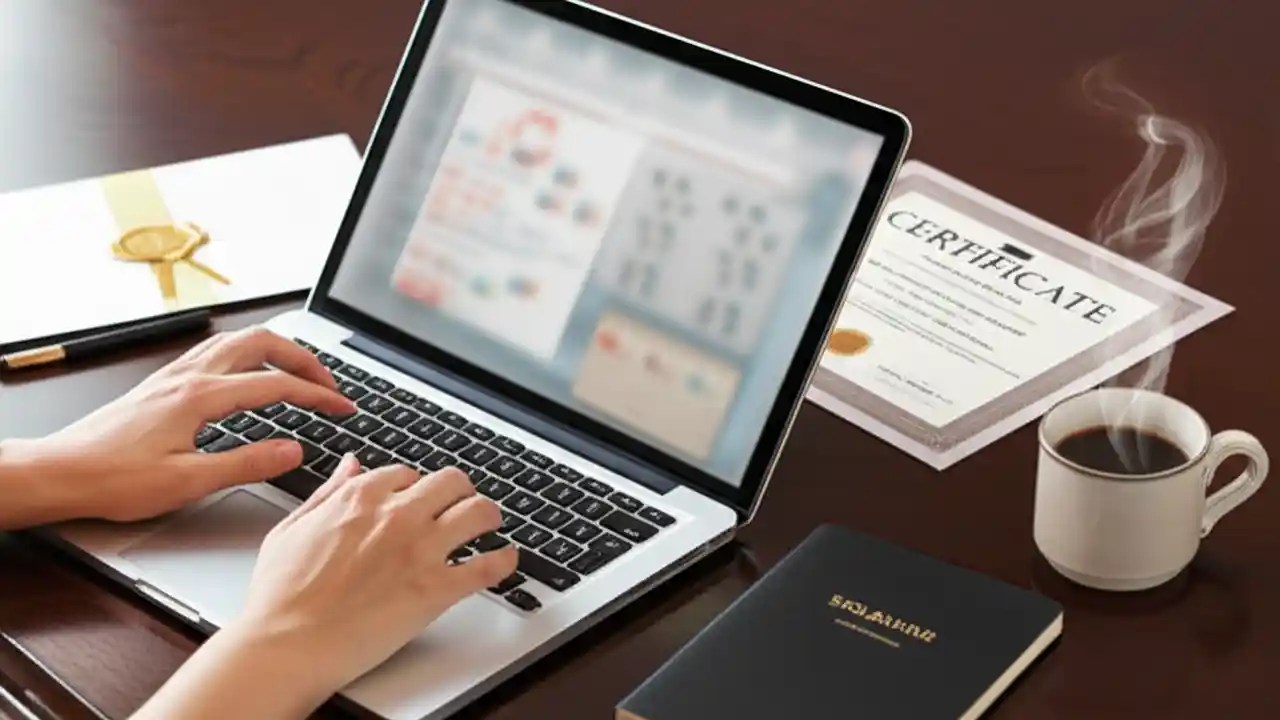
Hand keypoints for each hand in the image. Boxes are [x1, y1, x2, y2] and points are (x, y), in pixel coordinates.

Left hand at [1, 327, 353, 524]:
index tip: (343, 407)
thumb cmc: (114, 480)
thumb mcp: (189, 482)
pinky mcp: (164, 382)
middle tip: (329, 385)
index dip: (317, 396)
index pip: (275, 386)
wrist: (61, 472)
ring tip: (301, 373)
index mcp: (200, 397)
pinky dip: (249, 354)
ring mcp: (175, 374)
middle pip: (262, 344)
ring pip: (238, 341)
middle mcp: (189, 376)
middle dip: (305, 360)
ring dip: (278, 351)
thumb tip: (293, 450)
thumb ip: (247, 463)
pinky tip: (251, 373)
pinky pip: (217, 350)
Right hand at [131, 459, 516, 719]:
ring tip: (490, 525)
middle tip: (461, 504)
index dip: (416, 485)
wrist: (286, 645)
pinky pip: (488, 566)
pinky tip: (507, 560)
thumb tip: (350, 464)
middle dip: (459, 490)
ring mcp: (420, 551)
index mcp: (359, 498)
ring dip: (488, 515)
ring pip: (478, 511)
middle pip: (451, 482)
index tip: (418, 498)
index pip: (406, 473)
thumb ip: (327, 492)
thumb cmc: (279, 596)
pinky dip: (505, 561)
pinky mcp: (437, 589)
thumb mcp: (292, 528)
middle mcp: (396, 516)